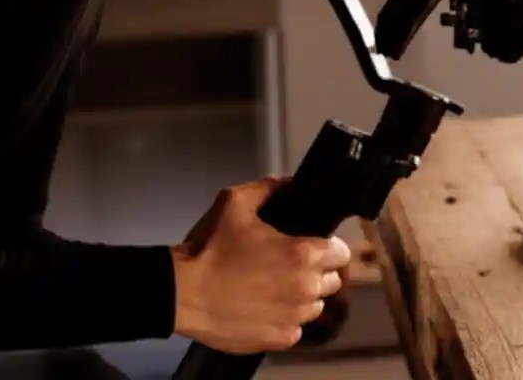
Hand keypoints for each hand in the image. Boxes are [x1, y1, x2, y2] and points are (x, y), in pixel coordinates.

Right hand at [169, 176, 351, 353]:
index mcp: (304, 254)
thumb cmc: (210, 248)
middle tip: (288, 266)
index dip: (328, 247)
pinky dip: (284, 319)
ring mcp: (295, 317)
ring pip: (315, 306)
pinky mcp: (280, 339)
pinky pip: (295, 328)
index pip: (341, 252)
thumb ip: (268, 188)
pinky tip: (263, 308)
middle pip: (331, 280)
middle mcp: (307, 288)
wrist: (181, 293)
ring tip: (274, 288)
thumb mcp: (234, 203)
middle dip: (316, 272)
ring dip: (302, 297)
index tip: (311, 246)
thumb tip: (287, 182)